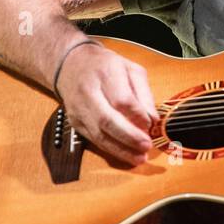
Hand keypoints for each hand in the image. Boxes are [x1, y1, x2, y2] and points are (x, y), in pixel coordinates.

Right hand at [55, 41, 159, 165]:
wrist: (70, 66)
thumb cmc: (106, 66)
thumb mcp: (131, 69)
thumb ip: (144, 93)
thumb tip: (153, 119)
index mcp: (105, 73)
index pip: (121, 99)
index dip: (137, 115)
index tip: (150, 124)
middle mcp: (88, 92)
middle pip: (107, 120)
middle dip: (129, 136)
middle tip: (147, 146)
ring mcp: (79, 109)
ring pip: (99, 134)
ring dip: (121, 149)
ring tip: (140, 157)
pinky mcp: (75, 123)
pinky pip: (94, 140)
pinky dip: (111, 150)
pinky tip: (127, 156)